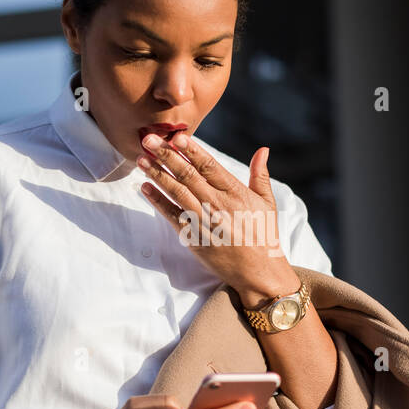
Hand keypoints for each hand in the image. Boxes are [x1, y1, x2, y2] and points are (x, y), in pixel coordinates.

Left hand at [137, 133, 298, 305]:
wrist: (258, 271)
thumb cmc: (263, 235)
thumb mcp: (267, 202)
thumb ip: (260, 175)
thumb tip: (263, 149)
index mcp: (235, 192)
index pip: (209, 166)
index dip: (192, 150)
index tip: (177, 136)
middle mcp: (218, 204)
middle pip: (188, 175)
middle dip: (167, 156)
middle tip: (150, 140)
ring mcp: (204, 221)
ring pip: (176, 192)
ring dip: (157, 174)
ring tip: (142, 159)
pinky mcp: (193, 237)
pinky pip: (171, 215)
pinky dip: (157, 201)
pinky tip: (145, 188)